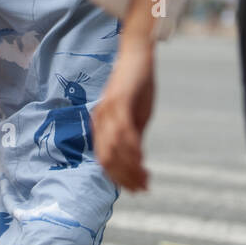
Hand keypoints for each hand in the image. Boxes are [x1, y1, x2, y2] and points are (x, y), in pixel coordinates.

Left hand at [93, 41, 155, 191]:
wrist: (137, 55)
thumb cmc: (137, 86)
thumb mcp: (136, 116)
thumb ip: (133, 136)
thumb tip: (136, 159)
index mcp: (101, 125)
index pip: (105, 160)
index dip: (119, 178)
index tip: (137, 189)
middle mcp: (100, 120)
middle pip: (107, 159)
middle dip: (125, 178)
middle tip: (144, 188)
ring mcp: (107, 111)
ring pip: (114, 149)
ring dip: (130, 167)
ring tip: (145, 178)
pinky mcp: (119, 101)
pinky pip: (123, 131)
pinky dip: (132, 149)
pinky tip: (143, 158)